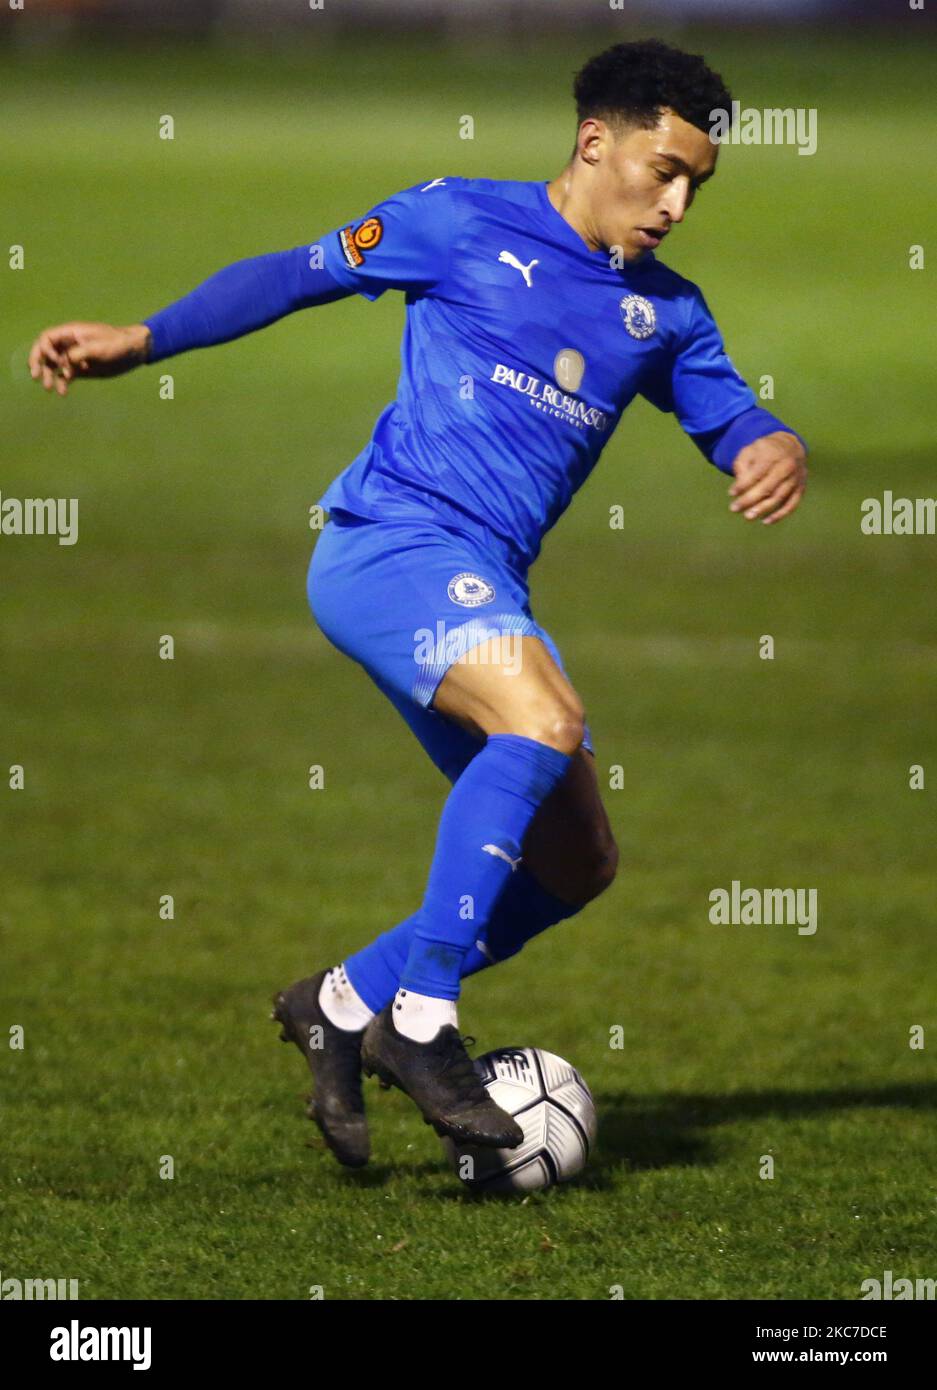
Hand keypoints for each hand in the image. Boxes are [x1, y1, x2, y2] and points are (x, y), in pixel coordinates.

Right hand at [29, 322, 151, 395]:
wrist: (134, 351)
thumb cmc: (118, 344)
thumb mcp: (100, 348)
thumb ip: (81, 353)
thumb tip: (64, 362)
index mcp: (72, 333)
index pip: (47, 338)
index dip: (45, 350)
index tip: (56, 361)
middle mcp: (70, 344)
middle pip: (45, 351)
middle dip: (38, 362)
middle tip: (35, 376)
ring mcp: (75, 357)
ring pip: (54, 366)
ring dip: (49, 376)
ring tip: (49, 388)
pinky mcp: (81, 369)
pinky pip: (65, 376)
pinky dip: (62, 383)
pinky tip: (63, 392)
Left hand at [729, 431, 807, 525]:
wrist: (790, 447)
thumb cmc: (764, 452)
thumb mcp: (749, 451)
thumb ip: (743, 468)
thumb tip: (740, 490)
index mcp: (773, 455)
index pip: (756, 473)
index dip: (743, 484)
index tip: (731, 493)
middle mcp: (787, 466)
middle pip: (768, 487)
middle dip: (749, 499)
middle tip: (734, 509)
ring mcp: (795, 478)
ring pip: (779, 497)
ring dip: (762, 509)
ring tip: (747, 516)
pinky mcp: (800, 488)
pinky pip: (791, 504)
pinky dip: (780, 515)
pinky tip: (766, 521)